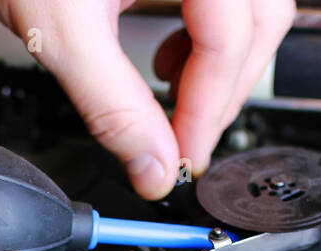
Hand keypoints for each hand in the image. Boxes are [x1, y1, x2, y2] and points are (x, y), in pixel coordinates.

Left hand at [0, 0, 294, 197]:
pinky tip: (166, 59)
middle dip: (220, 93)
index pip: (231, 39)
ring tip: (171, 99)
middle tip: (183, 145)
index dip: (208, 110)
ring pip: (248, 10)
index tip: (182, 157)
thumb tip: (153, 166)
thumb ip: (112, 106)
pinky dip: (202, 35)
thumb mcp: (62, 33)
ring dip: (216, 65)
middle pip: (258, 23)